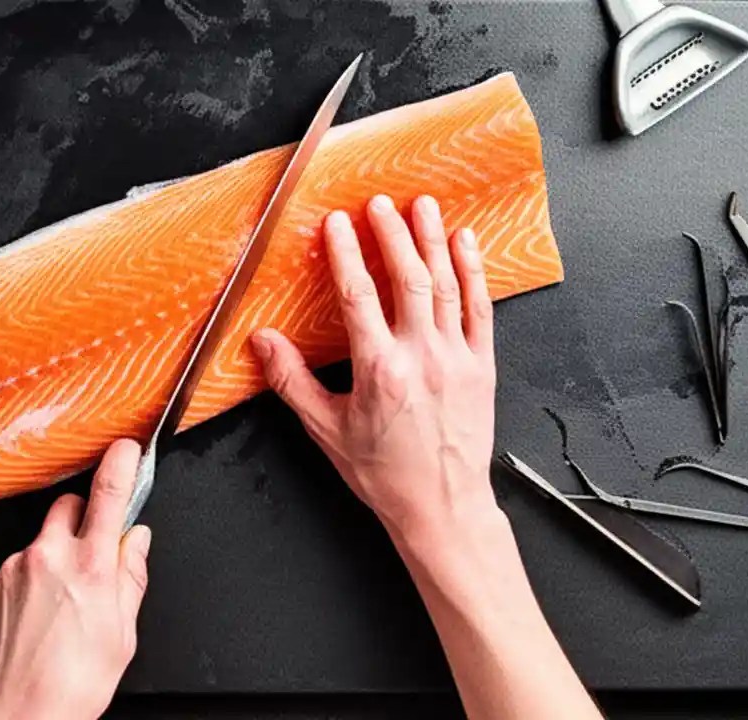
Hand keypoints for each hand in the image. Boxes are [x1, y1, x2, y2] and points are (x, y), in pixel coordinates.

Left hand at [0, 440, 151, 719]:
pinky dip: (29, 581)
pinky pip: (16, 566)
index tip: (128, 447)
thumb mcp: (123, 634)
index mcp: (92, 567)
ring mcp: (13, 568)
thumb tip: (136, 543)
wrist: (16, 718)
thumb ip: (131, 577)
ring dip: (55, 555)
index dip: (122, 462)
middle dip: (86, 520)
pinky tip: (35, 617)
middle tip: (94, 557)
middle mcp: (49, 556)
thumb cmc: (73, 686)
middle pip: (70, 505)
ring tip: (60, 606)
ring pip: (42, 538)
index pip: (110, 492)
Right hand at [250, 194, 497, 541]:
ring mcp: (457, 358)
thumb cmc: (386, 474)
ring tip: (422, 206)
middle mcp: (422, 357)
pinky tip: (465, 243)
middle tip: (380, 203)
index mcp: (380, 370)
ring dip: (432, 240)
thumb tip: (263, 342)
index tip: (338, 223)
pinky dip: (473, 271)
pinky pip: (480, 308)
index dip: (347, 252)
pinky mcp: (483, 366)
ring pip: (445, 285)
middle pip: (407, 278)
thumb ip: (292, 381)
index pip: (359, 295)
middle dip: (392, 233)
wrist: (442, 506)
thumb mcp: (327, 430)